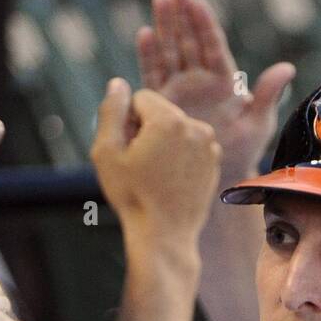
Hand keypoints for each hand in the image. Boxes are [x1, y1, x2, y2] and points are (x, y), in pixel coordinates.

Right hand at [92, 81, 221, 241]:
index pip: (141, 98)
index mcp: (170, 120)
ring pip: (176, 130)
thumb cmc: (132, 197)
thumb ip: (110, 112)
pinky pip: (190, 147)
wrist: (164, 236)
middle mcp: (196, 127)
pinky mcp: (213, 163)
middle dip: (147, 130)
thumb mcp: (107, 153)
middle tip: (139, 165)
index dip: (127, 121)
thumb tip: (118, 84)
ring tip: (155, 175)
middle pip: (161, 113)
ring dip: (164, 144)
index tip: (127, 149)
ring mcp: (209, 146)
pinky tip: (170, 182)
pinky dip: (179, 158)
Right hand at [137, 0, 293, 186]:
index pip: (213, 46)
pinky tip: (144, 34)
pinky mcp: (162, 103)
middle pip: (189, 42)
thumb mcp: (259, 125)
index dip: (206, 25)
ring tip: (160, 0)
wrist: (216, 179)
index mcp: (223, 81)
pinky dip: (148, 55)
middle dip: (183, 15)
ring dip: (164, 27)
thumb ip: (267, 96)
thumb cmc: (241, 155)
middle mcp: (199, 81)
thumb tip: (286, 68)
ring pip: (170, 52)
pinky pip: (153, 76)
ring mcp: (179, 90)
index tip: (199, 3)